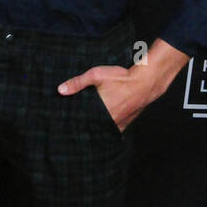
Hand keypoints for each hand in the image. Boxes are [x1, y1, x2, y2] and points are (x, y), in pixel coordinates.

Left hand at [57, 38, 189, 131]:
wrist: (146, 82)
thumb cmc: (121, 78)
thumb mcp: (96, 75)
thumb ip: (77, 83)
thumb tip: (60, 90)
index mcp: (99, 112)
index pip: (82, 123)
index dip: (75, 125)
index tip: (67, 126)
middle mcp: (109, 121)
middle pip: (92, 128)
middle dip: (84, 128)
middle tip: (74, 129)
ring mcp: (119, 123)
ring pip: (103, 131)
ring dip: (96, 130)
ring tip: (87, 130)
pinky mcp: (127, 123)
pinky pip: (114, 130)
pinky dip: (108, 129)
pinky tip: (102, 128)